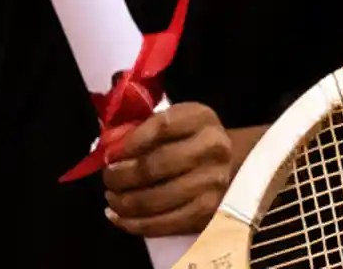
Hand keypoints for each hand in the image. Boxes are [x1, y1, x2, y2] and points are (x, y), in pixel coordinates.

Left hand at [102, 103, 266, 236]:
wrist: (234, 163)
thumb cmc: (191, 138)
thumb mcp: (176, 119)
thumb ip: (143, 125)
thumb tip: (107, 145)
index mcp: (201, 118)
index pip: (161, 127)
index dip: (129, 142)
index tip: (108, 153)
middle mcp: (212, 149)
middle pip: (156, 166)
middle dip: (121, 176)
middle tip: (107, 178)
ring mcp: (213, 184)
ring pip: (157, 199)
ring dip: (125, 202)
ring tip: (112, 198)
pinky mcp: (209, 214)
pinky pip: (166, 224)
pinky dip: (135, 224)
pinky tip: (118, 218)